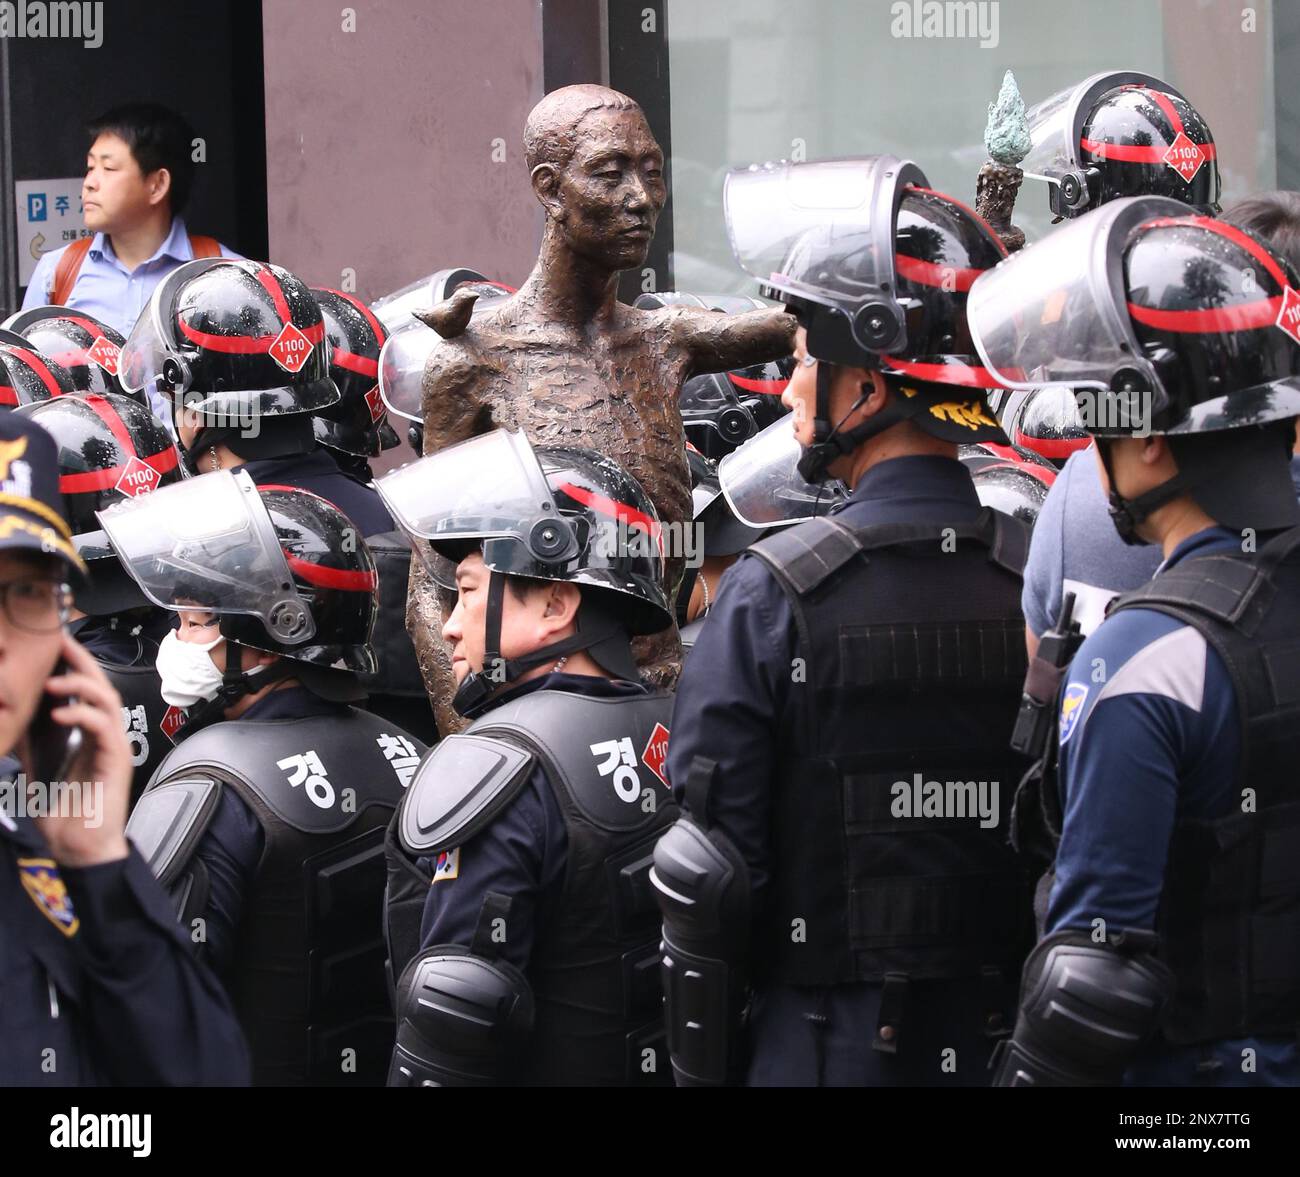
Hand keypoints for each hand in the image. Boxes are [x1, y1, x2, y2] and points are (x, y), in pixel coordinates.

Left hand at [30, 631, 130, 866]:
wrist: (79, 849)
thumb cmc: (64, 813)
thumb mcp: (37, 767)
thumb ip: (29, 741)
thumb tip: (11, 712)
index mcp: (88, 735)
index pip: (85, 689)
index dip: (71, 664)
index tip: (51, 643)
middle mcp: (104, 736)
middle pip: (101, 685)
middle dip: (80, 661)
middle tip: (59, 642)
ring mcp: (113, 747)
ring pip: (108, 700)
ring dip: (82, 685)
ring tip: (53, 681)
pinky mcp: (116, 761)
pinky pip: (105, 728)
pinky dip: (83, 715)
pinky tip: (59, 714)